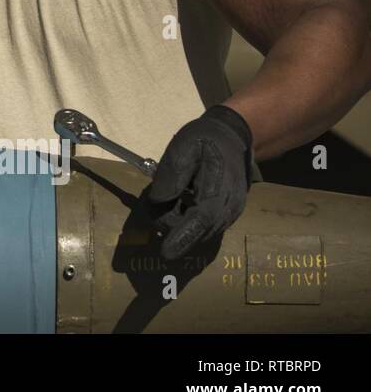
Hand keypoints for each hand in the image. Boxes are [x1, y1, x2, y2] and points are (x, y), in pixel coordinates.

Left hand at [146, 105, 253, 260]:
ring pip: (200, 233)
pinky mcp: (227, 215)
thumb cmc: (205, 140)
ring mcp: (230, 215)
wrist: (233, 137)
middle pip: (195, 232)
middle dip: (171, 225)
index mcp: (218, 192)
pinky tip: (182, 201)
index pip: (199, 222)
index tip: (165, 254)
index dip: (181, 239)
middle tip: (157, 201)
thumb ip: (171, 175)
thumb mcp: (183, 148)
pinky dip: (188, 221)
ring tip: (174, 196)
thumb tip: (159, 201)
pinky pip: (205, 227)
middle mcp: (228, 210)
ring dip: (179, 223)